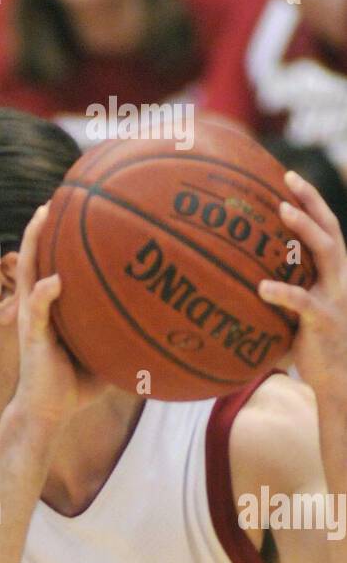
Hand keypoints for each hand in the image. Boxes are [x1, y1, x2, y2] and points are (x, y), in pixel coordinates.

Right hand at [12, 202, 105, 430]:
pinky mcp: (32, 336)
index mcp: (53, 308)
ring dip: (33, 242)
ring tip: (43, 214)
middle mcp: (39, 306)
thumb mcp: (106, 355)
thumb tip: (166, 325)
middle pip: (36, 256)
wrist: (47, 412)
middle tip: (58, 196)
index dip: (60, 238)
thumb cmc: (74, 387)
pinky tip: (54, 280)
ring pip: (28, 270)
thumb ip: (125, 334)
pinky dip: (45, 293)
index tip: (76, 208)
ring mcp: (32, 318)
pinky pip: (38, 309)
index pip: (54, 264)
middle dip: (43, 227)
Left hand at [259, 171, 346, 397]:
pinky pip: (304, 302)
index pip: (325, 229)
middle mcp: (339, 280)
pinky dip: (283, 292)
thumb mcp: (290, 320)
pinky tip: (261, 287)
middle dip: (311, 200)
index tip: (288, 178)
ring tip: (282, 212)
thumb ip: (270, 301)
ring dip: (305, 229)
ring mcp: (336, 298)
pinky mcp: (326, 322)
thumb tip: (227, 291)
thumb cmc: (309, 352)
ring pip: (327, 252)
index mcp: (332, 276)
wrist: (337, 384)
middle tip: (288, 178)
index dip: (310, 202)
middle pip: (330, 229)